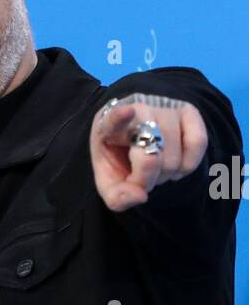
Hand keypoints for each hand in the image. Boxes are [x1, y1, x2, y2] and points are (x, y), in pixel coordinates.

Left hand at [91, 94, 206, 211]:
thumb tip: (141, 196)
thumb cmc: (121, 162)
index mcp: (107, 125)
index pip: (113, 119)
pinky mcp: (188, 110)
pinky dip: (188, 165)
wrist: (139, 145)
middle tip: (143, 178)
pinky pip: (198, 142)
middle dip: (148, 179)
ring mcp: (164, 107)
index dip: (120, 117)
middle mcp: (137, 108)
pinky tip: (177, 167)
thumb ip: (118, 197)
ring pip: (174, 155)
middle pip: (150, 155)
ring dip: (167, 175)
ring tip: (158, 170)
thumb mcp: (111, 184)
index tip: (127, 111)